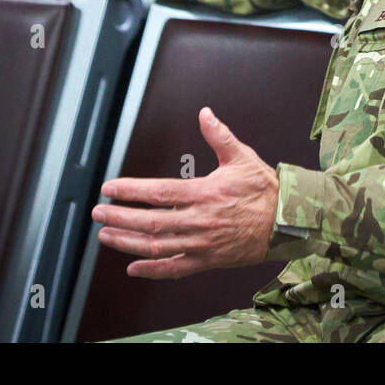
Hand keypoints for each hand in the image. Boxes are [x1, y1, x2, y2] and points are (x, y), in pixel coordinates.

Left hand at [91, 108, 278, 279]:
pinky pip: (175, 269)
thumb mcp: (242, 157)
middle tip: (98, 213)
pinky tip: (133, 268)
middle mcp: (199, 221)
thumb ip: (219, 136)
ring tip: (105, 236)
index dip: (130, 191)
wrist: (287, 224)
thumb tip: (205, 114)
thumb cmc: (264, 190)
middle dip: (119, 218)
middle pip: (150, 222)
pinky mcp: (207, 261)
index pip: (158, 193)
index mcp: (204, 194)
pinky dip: (152, 270)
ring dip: (127, 243)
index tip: (110, 189)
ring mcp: (202, 244)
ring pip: (157, 247)